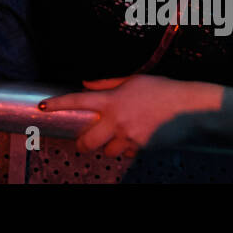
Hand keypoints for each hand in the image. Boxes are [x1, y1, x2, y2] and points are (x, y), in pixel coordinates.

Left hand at [40, 74, 220, 156]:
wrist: (190, 108)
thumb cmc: (162, 89)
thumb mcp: (133, 79)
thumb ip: (106, 83)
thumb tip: (85, 84)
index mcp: (112, 99)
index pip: (77, 100)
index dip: (57, 103)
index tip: (42, 107)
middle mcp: (117, 120)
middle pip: (87, 140)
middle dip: (82, 143)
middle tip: (83, 141)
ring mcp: (129, 137)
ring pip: (106, 151)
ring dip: (106, 146)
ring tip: (115, 137)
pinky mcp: (141, 148)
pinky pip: (125, 153)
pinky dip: (125, 149)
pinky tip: (134, 138)